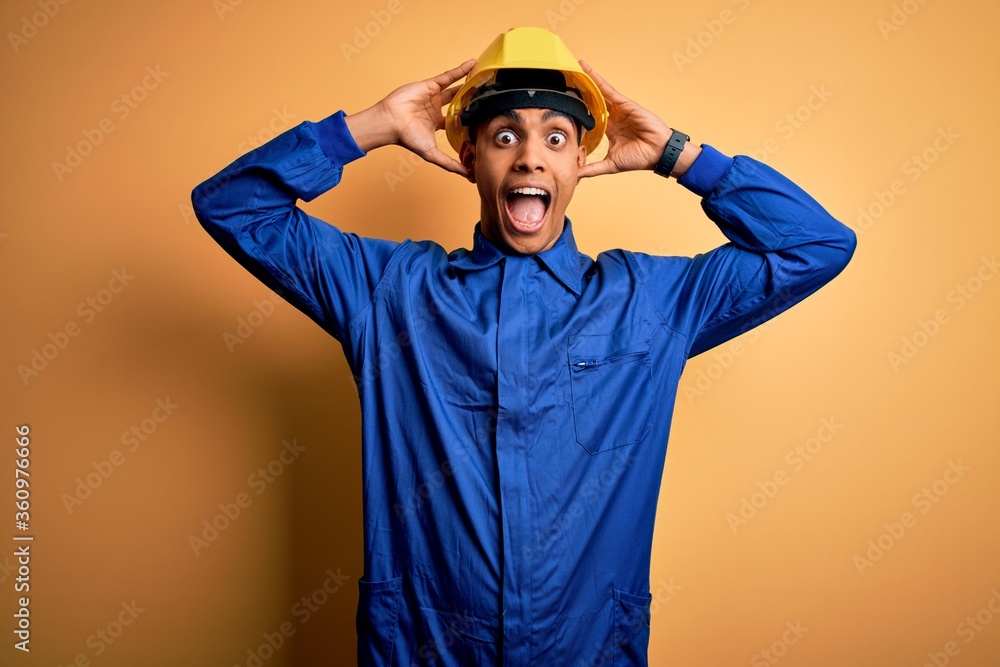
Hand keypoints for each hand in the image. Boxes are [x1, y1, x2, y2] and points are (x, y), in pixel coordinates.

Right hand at [349, 59, 474, 176]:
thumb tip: (468, 176)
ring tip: (484, 80)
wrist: (391, 122)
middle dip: (471, 100)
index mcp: (436, 123)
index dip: (469, 120)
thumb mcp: (432, 154)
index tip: (483, 120)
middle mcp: (436, 109)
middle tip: (488, 97)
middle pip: (458, 103)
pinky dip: (460, 70)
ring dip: (468, 84)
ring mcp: (433, 96)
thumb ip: (450, 164)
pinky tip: (472, 64)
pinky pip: (448, 76)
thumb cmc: (407, 138)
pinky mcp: (430, 85)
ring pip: (455, 88)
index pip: (456, 121)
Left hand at [576, 60, 671, 178]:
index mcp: (609, 129)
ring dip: (588, 79)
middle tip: (565, 79)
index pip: (590, 118)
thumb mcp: (610, 165)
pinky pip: (608, 90)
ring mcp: (618, 109)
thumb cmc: (639, 159)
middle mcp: (612, 117)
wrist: (657, 154)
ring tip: (575, 67)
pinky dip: (598, 80)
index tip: (563, 105)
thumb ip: (592, 168)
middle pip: (593, 101)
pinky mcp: (624, 103)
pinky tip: (587, 70)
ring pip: (599, 92)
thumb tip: (575, 175)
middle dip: (581, 91)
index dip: (579, 111)